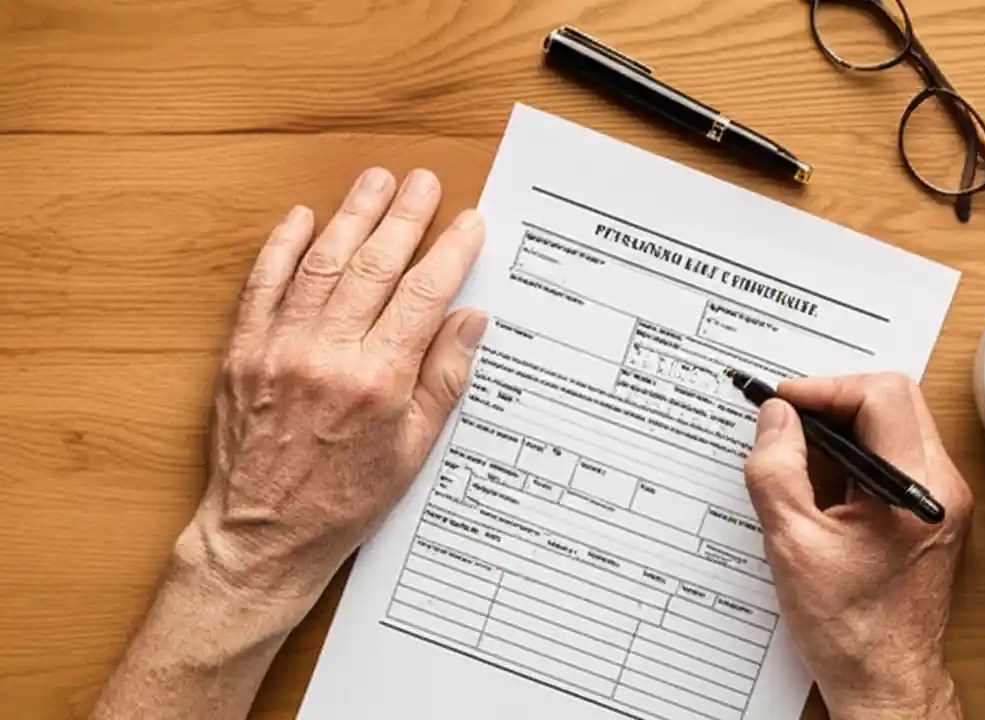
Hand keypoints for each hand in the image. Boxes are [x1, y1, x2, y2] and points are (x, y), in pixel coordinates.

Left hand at [179, 166, 487, 608]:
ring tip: (375, 181)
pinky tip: (302, 218)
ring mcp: (279, 349)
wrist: (261, 536)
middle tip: (424, 182)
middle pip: (374, 267)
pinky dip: (281, 247)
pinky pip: (263, 285)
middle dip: (404, 217)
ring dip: (351, 216)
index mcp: (378, 382)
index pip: (423, 296)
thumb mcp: (413, 452)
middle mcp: (328, 356)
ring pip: (321, 264)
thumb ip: (443, 379)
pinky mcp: (243, 353)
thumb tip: (470, 319)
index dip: (450, 252)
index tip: (469, 223)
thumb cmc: (343, 502)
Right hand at [743, 373, 972, 719]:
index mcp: (919, 488)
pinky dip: (849, 459)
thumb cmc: (849, 628)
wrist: (885, 681)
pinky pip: (889, 459)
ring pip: (890, 428)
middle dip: (831, 403)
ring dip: (839, 432)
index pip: (881, 395)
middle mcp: (941, 486)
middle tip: (785, 423)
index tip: (782, 403)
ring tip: (794, 460)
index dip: (824, 389)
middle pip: (891, 402)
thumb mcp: (792, 543)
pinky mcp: (924, 514)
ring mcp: (937, 500)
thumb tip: (775, 419)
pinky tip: (815, 487)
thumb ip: (777, 470)